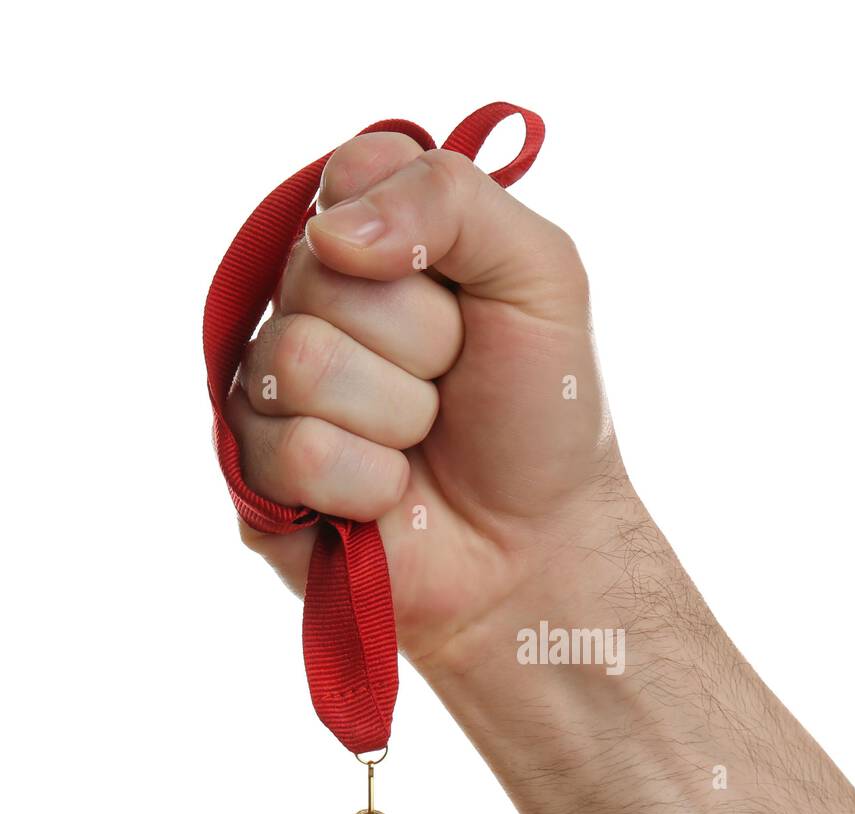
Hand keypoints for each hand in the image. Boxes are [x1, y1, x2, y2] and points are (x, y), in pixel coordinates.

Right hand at [225, 132, 630, 669]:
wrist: (543, 541)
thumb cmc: (542, 411)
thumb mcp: (540, 277)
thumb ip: (454, 200)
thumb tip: (331, 228)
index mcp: (369, 241)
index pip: (348, 177)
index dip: (414, 238)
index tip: (464, 290)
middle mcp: (308, 306)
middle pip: (321, 275)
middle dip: (422, 342)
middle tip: (454, 384)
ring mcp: (273, 391)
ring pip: (299, 362)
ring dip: (399, 416)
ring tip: (423, 443)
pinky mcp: (257, 475)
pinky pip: (293, 452)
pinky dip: (370, 483)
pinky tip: (391, 496)